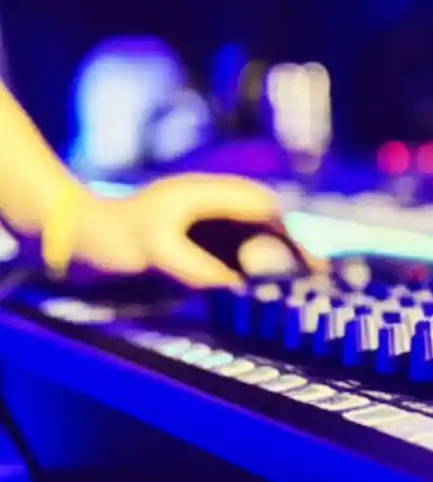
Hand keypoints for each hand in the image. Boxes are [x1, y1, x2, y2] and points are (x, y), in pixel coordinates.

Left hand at [66, 174, 322, 288]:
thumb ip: (198, 268)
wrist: (68, 238)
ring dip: (272, 254)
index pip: (262, 206)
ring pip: (251, 232)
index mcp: (203, 194)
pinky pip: (232, 246)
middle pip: (263, 218)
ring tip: (299, 281)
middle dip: (288, 244)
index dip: (286, 233)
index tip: (307, 261)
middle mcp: (206, 202)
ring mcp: (199, 219)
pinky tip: (261, 284)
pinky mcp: (191, 237)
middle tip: (314, 276)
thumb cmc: (108, 238)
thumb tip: (239, 288)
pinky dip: (251, 263)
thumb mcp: (155, 251)